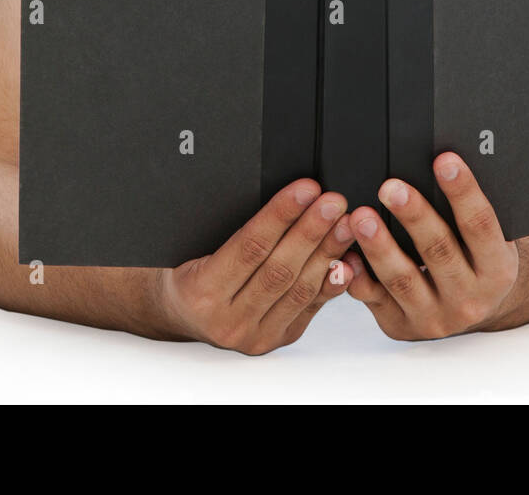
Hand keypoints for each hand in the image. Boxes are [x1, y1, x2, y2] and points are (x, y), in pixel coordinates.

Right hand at [156, 179, 353, 354]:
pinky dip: (332, 282)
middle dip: (311, 231)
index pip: (250, 247)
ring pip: (300, 290)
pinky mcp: (278, 338)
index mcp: (202, 292)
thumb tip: (281, 196)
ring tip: (346, 224)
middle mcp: (228, 320)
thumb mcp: (194, 246)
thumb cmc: (189, 272)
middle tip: (334, 202)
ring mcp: (255, 335)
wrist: (181, 314)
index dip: (281, 215)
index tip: (306, 189)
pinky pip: (310, 307)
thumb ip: (233, 229)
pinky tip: (346, 260)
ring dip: (328, 253)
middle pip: (279, 269)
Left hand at [342, 153, 519, 340]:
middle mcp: (470, 298)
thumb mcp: (489, 239)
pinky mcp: (402, 326)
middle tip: (391, 187)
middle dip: (414, 216)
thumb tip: (445, 160)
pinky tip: (346, 254)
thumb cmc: (477, 259)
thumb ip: (469, 210)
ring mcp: (435, 317)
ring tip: (361, 217)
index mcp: (497, 269)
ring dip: (379, 247)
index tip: (444, 160)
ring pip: (403, 279)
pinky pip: (375, 299)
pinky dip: (358, 276)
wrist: (474, 307)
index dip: (463, 191)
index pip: (480, 224)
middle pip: (439, 251)